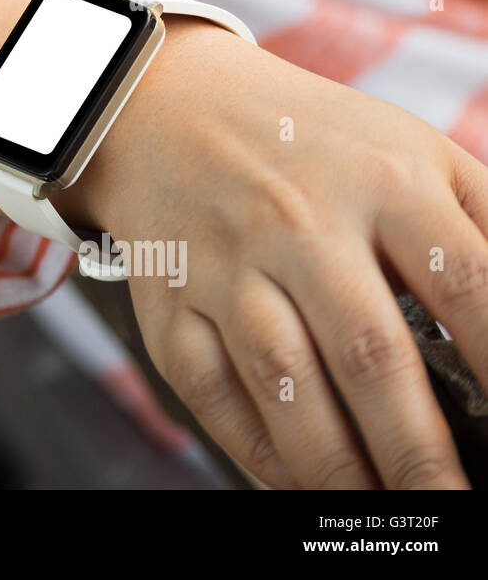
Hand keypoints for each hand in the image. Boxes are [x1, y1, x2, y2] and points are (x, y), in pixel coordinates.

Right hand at [63, 15, 487, 487]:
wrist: (168, 107)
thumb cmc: (309, 140)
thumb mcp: (411, 150)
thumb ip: (483, 224)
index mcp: (383, 178)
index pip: (469, 288)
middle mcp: (299, 222)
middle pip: (371, 354)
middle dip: (422, 455)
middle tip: (451, 509)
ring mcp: (226, 264)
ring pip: (285, 384)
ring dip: (340, 469)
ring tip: (381, 515)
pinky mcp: (170, 301)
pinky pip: (211, 391)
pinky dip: (257, 450)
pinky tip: (299, 480)